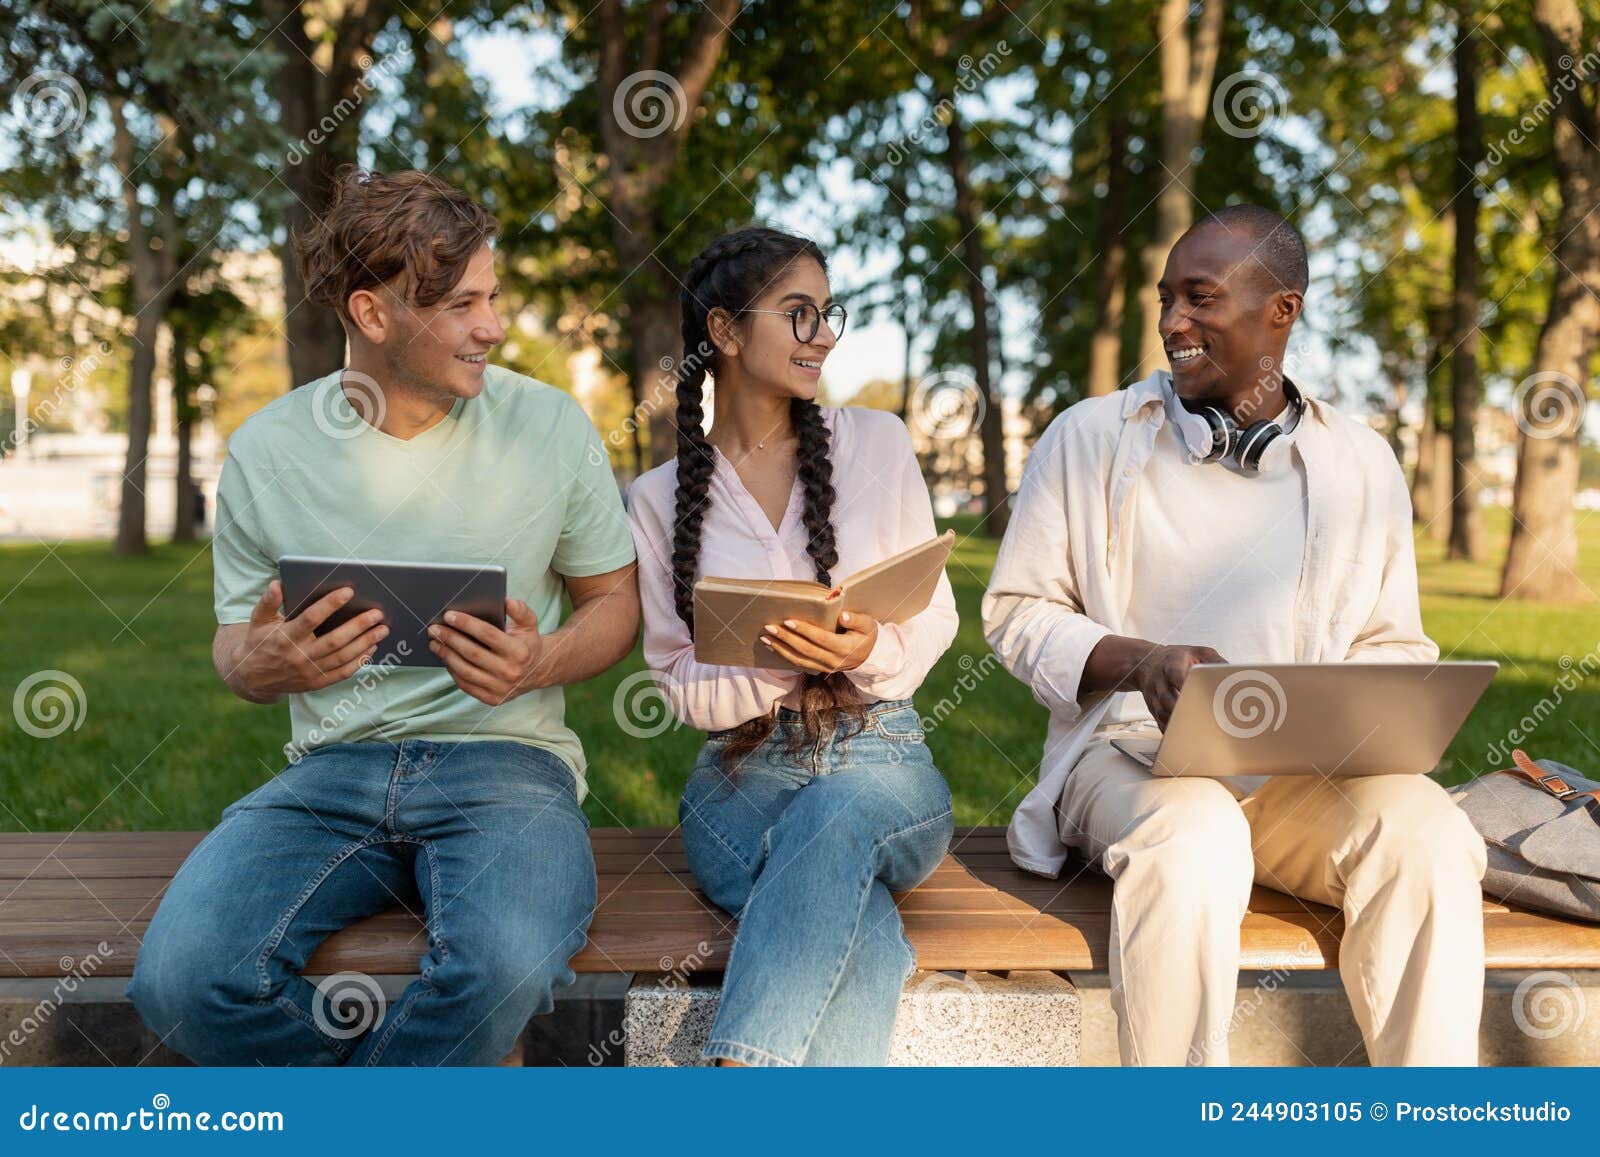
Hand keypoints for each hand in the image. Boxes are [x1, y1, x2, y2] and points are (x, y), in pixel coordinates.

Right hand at [232, 581, 387, 696]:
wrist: (252, 677)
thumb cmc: (259, 642)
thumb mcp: (258, 621)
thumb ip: (268, 602)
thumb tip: (276, 584)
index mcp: (285, 637)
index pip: (311, 619)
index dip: (330, 604)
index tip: (349, 591)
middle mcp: (299, 656)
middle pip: (334, 640)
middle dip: (358, 626)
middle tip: (377, 613)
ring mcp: (309, 672)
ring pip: (342, 657)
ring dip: (365, 643)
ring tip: (383, 629)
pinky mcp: (316, 683)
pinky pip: (342, 673)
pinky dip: (359, 661)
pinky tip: (372, 648)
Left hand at [428, 598, 543, 704]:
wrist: (537, 672)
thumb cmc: (527, 644)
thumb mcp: (530, 624)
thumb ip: (520, 611)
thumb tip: (507, 602)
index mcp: (519, 652)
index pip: (488, 634)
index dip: (466, 624)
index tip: (448, 615)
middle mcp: (510, 672)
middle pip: (472, 653)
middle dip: (450, 639)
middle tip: (435, 629)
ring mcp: (501, 688)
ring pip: (465, 671)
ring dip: (446, 655)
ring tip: (434, 643)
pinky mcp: (492, 699)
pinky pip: (465, 685)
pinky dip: (452, 670)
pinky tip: (445, 658)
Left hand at [759, 612, 877, 674]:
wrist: (870, 657)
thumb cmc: (867, 636)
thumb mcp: (868, 625)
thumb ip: (856, 620)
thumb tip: (843, 615)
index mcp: (845, 648)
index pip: (821, 639)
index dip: (804, 631)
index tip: (789, 621)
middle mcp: (833, 660)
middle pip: (805, 650)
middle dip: (786, 639)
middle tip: (769, 628)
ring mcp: (825, 667)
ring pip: (799, 660)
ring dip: (780, 649)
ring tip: (765, 638)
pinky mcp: (819, 668)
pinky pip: (799, 664)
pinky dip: (785, 656)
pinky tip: (773, 647)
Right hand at [1134, 643, 1226, 730]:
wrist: (1148, 661)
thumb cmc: (1177, 658)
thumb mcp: (1198, 652)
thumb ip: (1215, 660)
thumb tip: (1232, 674)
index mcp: (1171, 663)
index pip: (1174, 673)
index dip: (1182, 683)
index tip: (1192, 692)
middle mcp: (1159, 679)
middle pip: (1166, 697)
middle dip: (1180, 709)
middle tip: (1198, 718)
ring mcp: (1153, 694)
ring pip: (1161, 712)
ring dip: (1176, 722)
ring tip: (1194, 730)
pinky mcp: (1152, 707)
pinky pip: (1159, 721)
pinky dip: (1170, 730)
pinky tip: (1183, 736)